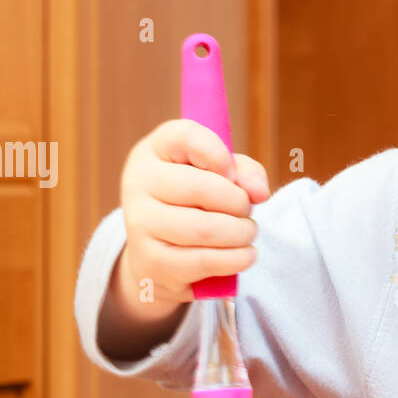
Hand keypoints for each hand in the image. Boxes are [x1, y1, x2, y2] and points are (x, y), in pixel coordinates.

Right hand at [119, 119, 270, 306]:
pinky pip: (205, 260)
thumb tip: (258, 191)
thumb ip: (244, 171)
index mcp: (153, 151)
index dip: (218, 154)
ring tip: (247, 233)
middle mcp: (139, 183)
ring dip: (241, 233)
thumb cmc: (193, 205)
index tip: (233, 173)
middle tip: (247, 212)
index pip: (186, 136)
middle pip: (203, 188)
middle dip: (240, 203)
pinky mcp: (151, 261)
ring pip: (206, 228)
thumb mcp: (218, 176)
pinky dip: (237, 259)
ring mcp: (140, 223)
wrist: (156, 258)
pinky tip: (245, 255)